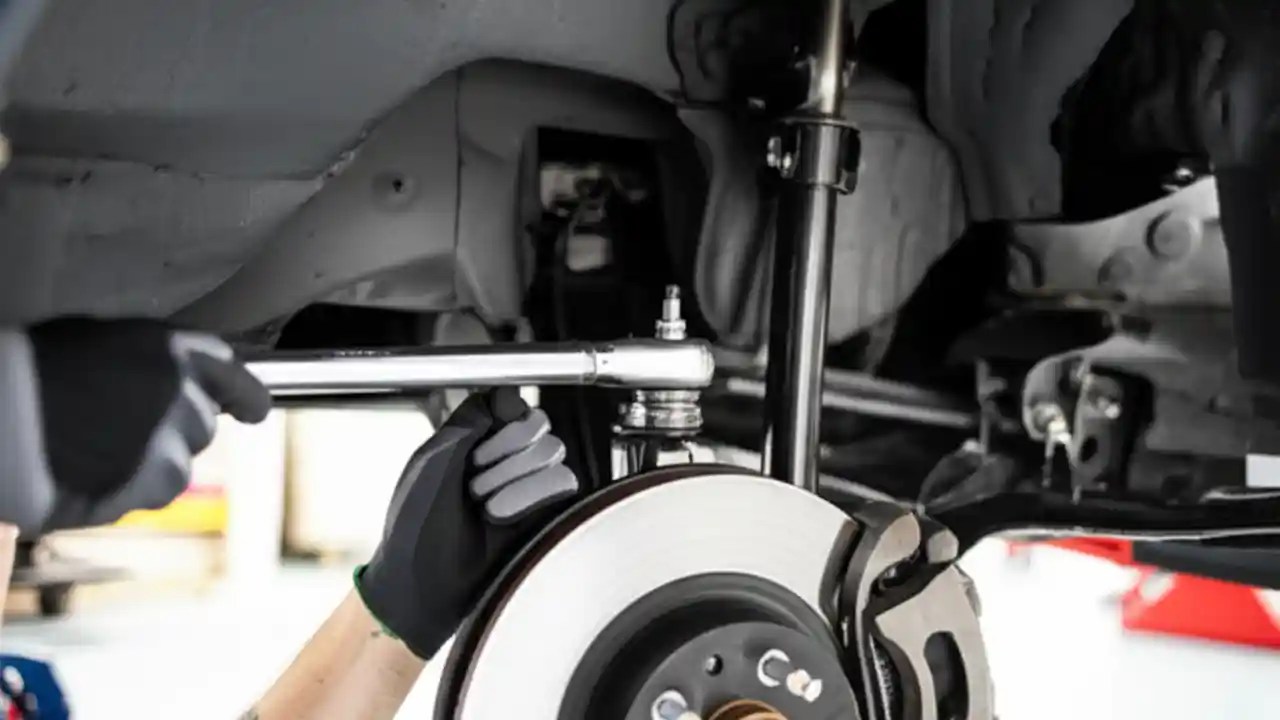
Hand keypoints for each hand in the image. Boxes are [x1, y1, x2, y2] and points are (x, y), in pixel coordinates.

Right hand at [7, 318, 269, 533]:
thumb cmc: (35, 368)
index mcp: (176, 354)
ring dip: (147, 466)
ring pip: (177, 469)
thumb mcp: (100, 339)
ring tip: (94, 451)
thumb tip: (175, 375)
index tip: (251, 411)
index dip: (246, 399)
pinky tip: (86, 472)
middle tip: (120, 426)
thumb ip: (152, 359)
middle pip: (201, 428)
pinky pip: (147, 495)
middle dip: (173, 431)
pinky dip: (123, 490)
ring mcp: (167, 448)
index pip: (237, 382)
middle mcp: (182, 400)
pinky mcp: (142, 490)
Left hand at [355, 388, 579, 658]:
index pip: (512, 404)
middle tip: (474, 481)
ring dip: (514, 480)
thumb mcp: (430, 462)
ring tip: (484, 505)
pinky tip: (502, 516)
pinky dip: (532, 496)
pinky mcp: (545, 513)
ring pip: (553, 452)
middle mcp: (503, 459)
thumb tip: (503, 395)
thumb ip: (467, 420)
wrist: (424, 583)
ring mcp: (526, 486)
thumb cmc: (415, 528)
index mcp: (472, 440)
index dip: (504, 417)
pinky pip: (564, 482)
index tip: (485, 436)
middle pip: (537, 424)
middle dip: (505, 452)